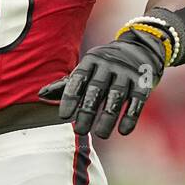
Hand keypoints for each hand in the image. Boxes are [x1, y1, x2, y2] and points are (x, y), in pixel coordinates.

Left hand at [39, 31, 164, 138]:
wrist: (140, 49)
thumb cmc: (104, 66)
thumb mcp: (86, 69)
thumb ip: (65, 83)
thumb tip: (41, 95)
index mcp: (91, 61)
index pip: (78, 79)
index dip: (70, 97)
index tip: (64, 116)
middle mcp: (109, 65)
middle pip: (96, 90)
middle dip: (87, 111)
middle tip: (80, 131)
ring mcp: (127, 73)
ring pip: (116, 97)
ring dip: (108, 117)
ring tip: (101, 135)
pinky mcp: (143, 83)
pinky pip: (137, 101)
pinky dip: (130, 117)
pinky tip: (123, 131)